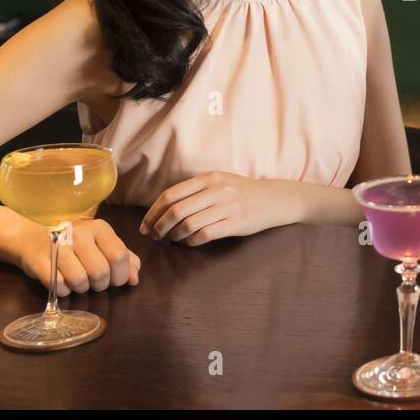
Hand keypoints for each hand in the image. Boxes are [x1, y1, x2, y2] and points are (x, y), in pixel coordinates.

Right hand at [8, 216, 140, 296]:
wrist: (33, 239)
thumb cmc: (74, 245)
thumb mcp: (101, 246)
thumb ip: (124, 259)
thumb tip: (135, 279)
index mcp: (99, 228)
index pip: (119, 256)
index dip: (120, 276)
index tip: (114, 281)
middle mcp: (79, 233)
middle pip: (100, 272)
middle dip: (100, 285)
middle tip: (92, 281)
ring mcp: (58, 246)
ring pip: (80, 281)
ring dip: (81, 289)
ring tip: (76, 280)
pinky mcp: (40, 260)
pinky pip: (60, 286)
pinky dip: (64, 291)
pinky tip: (61, 282)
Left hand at [139, 171, 301, 244]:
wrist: (274, 199)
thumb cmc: (242, 192)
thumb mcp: (219, 182)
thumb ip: (195, 190)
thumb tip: (163, 208)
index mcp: (209, 178)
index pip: (171, 194)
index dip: (153, 211)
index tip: (145, 225)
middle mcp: (217, 189)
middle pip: (176, 210)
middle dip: (160, 226)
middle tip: (155, 236)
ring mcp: (227, 206)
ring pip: (189, 223)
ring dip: (175, 235)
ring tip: (173, 239)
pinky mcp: (236, 223)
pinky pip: (205, 234)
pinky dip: (192, 241)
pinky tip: (190, 242)